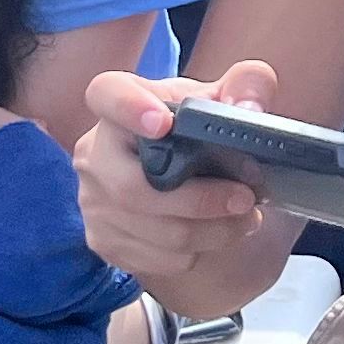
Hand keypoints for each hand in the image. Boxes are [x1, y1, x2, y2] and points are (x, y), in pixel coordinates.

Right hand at [74, 62, 276, 298]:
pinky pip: (157, 258)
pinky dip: (198, 251)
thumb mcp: (224, 97)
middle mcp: (95, 152)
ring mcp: (93, 200)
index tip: (163, 123)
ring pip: (155, 231)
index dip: (128, 108)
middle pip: (133, 188)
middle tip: (245, 198)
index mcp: (118, 102)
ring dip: (212, 231)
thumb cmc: (197, 128)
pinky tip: (216, 233)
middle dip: (199, 200)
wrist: (182, 175)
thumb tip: (250, 107)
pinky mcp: (104, 240)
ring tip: (246, 218)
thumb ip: (248, 85)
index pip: (106, 95)